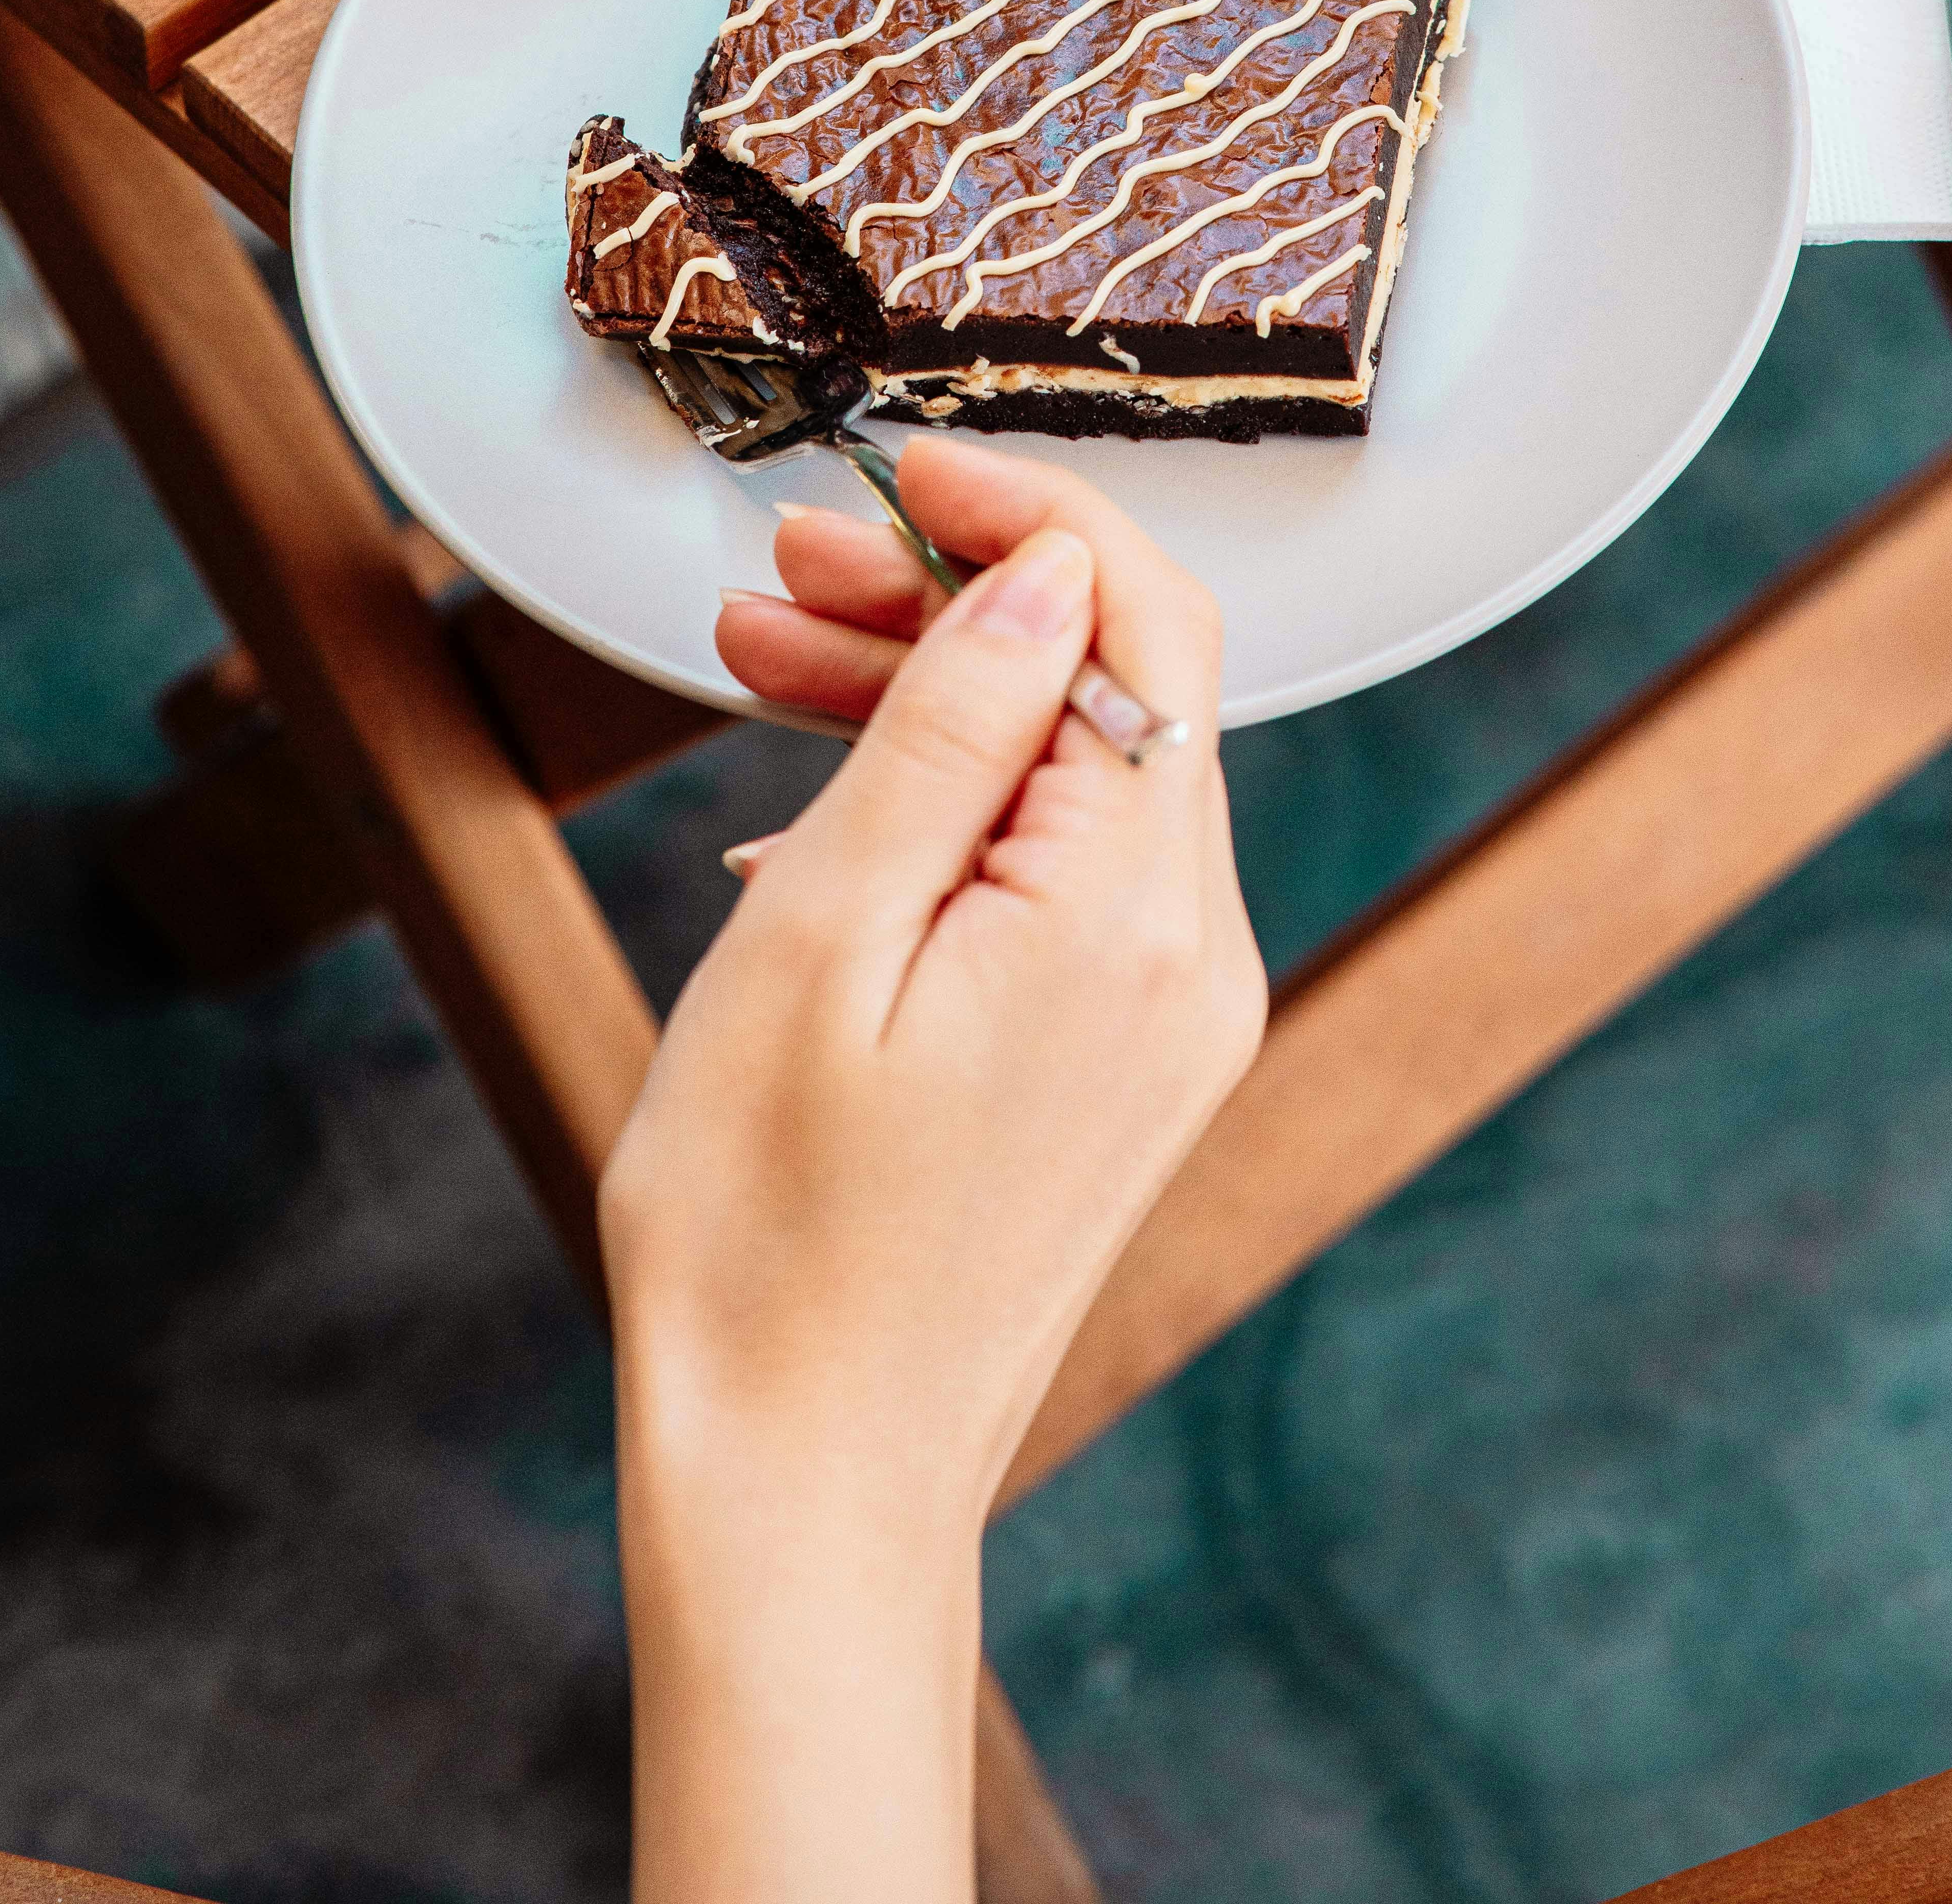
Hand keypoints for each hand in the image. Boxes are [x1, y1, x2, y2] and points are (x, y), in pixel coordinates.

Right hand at [603, 438, 1265, 1903]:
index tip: (898, 467)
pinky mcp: (1123, 1067)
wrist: (801, 1483)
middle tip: (780, 569)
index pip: (1142, 623)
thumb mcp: (820, 933)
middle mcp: (1192, 960)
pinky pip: (1061, 877)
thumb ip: (948, 731)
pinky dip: (953, 810)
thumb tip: (1040, 576)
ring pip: (1075, 779)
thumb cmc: (766, 1234)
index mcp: (1132, 918)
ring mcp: (1168, 1022)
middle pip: (1111, 693)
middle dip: (949, 603)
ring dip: (934, 700)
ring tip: (759, 654)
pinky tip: (812, 807)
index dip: (1028, 520)